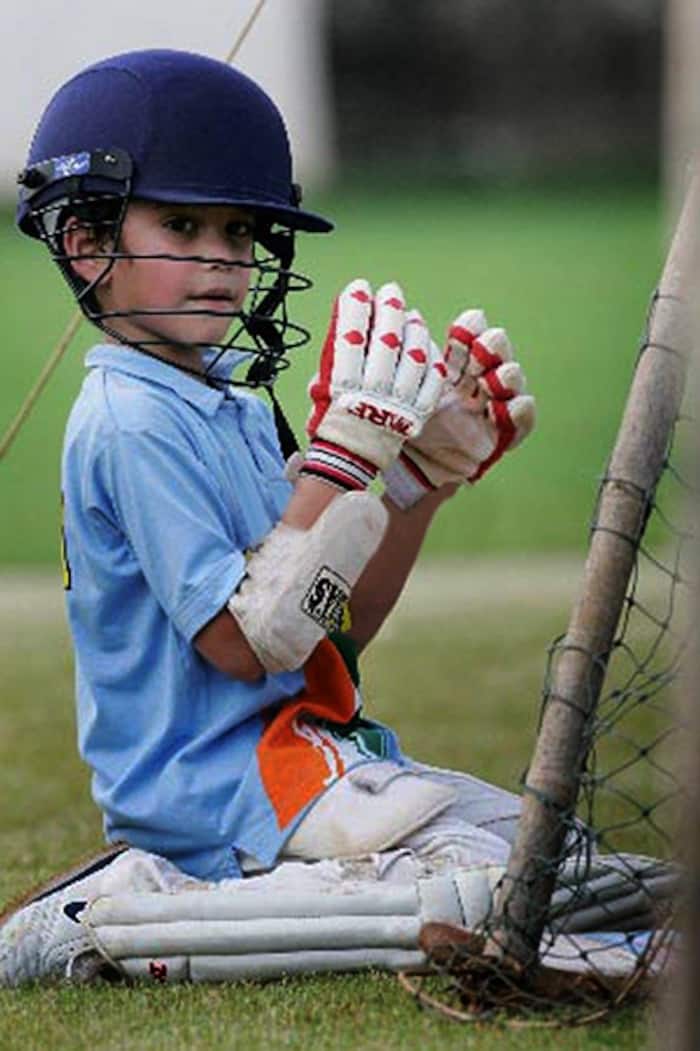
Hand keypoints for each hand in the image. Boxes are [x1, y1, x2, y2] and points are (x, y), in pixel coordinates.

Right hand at [301, 279, 446, 491]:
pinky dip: (431, 360)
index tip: (358, 287)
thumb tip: (342, 330)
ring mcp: (397, 404)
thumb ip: (330, 363)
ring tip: (411, 315)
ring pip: (412, 357)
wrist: (349, 460)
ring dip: (413, 331)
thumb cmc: (332, 423)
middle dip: (388, 310)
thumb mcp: (320, 393)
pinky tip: (427, 344)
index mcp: (343, 386)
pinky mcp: (415, 415)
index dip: (355, 307)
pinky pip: (430, 382)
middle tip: (391, 292)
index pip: (350, 337)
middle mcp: (372, 393)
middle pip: (385, 341)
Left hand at [383, 308, 535, 508]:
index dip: (470, 330)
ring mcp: (493, 407)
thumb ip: (402, 368)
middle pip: (496, 354)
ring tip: (495, 379)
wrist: (412, 471)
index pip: (468, 340)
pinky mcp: (503, 435)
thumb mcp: (401, 395)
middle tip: (483, 347)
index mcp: (454, 368)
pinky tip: (508, 407)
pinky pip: (522, 420)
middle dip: (493, 345)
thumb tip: (395, 326)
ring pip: (512, 381)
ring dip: (507, 376)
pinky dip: (520, 411)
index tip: (461, 329)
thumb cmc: (405, 428)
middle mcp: (477, 382)